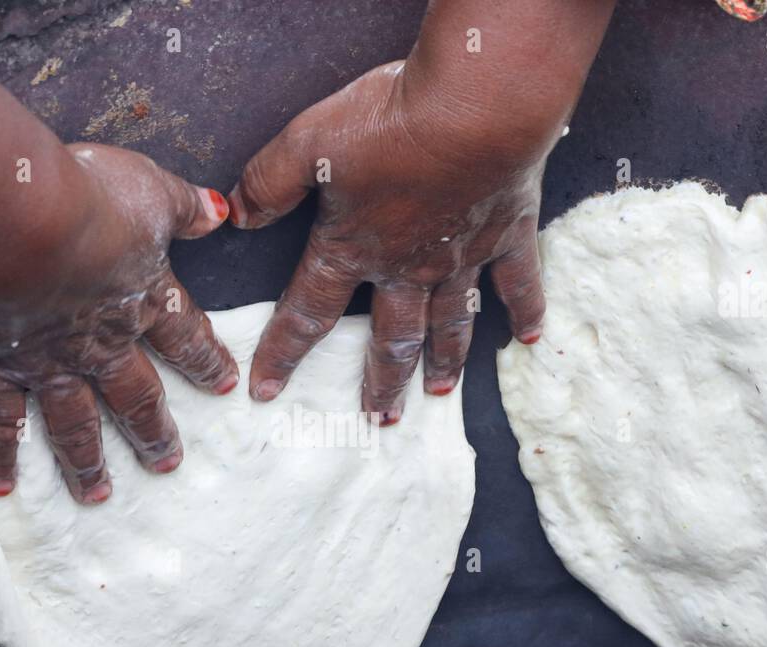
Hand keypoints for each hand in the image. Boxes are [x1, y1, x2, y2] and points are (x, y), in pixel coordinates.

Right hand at [0, 143, 236, 503]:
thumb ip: (187, 206)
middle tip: (169, 465)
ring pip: (76, 423)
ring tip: (98, 495)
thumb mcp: (151, 188)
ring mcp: (49, 362)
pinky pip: (0, 422)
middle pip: (136, 395)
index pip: (185, 336)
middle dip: (154, 431)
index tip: (225, 387)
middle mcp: (103, 342)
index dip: (205, 360)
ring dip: (88, 462)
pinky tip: (3, 489)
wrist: (21, 222)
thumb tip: (222, 214)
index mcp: (143, 297)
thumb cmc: (88, 196)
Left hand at [228, 0, 613, 421]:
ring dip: (443, 362)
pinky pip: (519, 283)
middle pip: (391, 337)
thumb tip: (236, 213)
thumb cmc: (391, 122)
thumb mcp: (307, 141)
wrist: (477, 107)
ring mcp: (463, 256)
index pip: (308, 313)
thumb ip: (268, 181)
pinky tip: (530, 339)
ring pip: (450, 323)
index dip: (284, 353)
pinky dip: (526, 312)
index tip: (267, 392)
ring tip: (437, 394)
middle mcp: (408, 266)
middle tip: (380, 418)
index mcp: (354, 248)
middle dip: (381, 382)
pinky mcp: (508, 233)